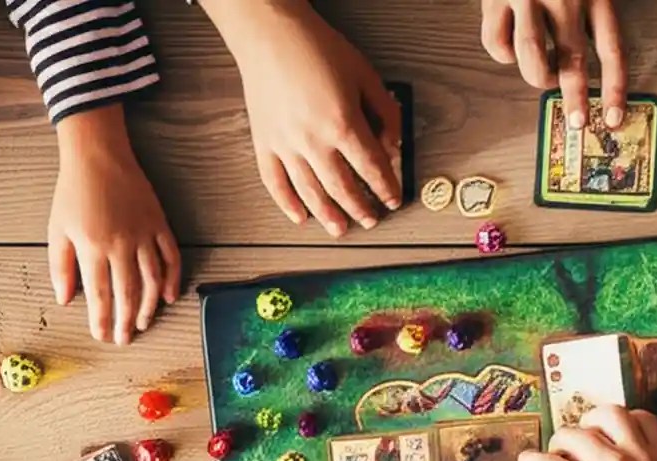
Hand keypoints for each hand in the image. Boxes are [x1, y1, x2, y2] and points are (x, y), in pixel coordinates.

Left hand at [50, 105, 179, 344]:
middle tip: (125, 339)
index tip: (102, 337)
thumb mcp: (57, 230)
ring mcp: (144, 235)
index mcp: (93, 248)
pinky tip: (168, 296)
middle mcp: (121, 246)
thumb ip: (61, 267)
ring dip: (149, 306)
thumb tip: (66, 299)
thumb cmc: (73, 193)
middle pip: (128, 293)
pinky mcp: (159, 224)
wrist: (98, 156)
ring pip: (152, 280)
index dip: (102, 320)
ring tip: (144, 323)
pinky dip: (172, 279)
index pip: (99, 295)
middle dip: (126, 321)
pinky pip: (170, 257)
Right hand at [204, 0, 400, 236]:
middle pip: (343, 187)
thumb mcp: (365, 75)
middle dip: (361, 208)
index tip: (394, 199)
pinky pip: (274, 182)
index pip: (372, 168)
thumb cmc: (317, 49)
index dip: (387, 187)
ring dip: (328, 215)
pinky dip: (287, 203)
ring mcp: (286, 146)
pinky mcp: (263, 143)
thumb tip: (393, 145)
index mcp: (343, 124)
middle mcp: (314, 141)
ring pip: (310, 192)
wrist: (270, 34)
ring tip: (341, 229)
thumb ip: (385, 113)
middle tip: (372, 219)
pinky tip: (299, 217)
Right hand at [481, 0, 625, 128]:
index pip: (611, 49)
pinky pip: (497, 45)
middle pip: (574, 59)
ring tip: (542, 77)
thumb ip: (592, 12)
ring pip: (532, 59)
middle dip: (577, 97)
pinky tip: (509, 46)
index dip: (615, 88)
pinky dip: (503, 55)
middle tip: (579, 122)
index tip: (615, 117)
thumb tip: (587, 67)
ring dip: (539, 78)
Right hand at [518, 406, 656, 460]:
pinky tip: (623, 433)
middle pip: (572, 435)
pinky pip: (644, 420)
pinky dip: (630, 419)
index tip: (528, 460)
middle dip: (558, 443)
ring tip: (589, 433)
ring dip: (592, 420)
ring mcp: (637, 456)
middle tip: (559, 455)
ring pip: (607, 415)